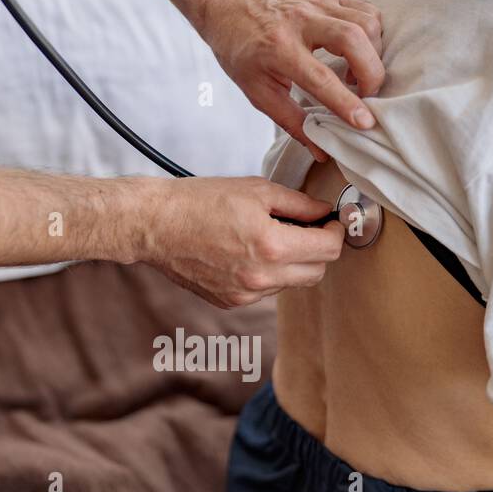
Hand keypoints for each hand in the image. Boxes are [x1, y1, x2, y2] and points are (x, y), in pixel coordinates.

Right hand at [138, 176, 342, 308]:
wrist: (156, 225)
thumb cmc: (200, 201)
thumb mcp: (256, 190)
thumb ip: (299, 203)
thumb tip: (324, 211)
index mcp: (271, 246)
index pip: (328, 250)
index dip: (336, 233)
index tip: (332, 223)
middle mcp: (261, 277)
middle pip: (316, 272)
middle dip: (319, 250)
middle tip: (308, 228)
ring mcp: (245, 294)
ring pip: (291, 283)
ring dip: (292, 263)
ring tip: (269, 236)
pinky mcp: (231, 301)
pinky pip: (265, 290)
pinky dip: (268, 273)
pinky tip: (247, 251)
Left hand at [197, 0, 384, 160]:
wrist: (230, 5)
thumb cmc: (240, 51)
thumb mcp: (258, 92)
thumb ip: (292, 122)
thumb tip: (321, 152)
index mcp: (278, 49)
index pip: (321, 78)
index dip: (346, 103)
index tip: (364, 123)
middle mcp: (300, 22)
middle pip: (353, 38)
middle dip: (371, 72)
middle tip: (367, 96)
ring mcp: (316, 5)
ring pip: (365, 22)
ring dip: (374, 53)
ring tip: (357, 76)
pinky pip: (365, 10)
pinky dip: (372, 35)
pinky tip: (359, 54)